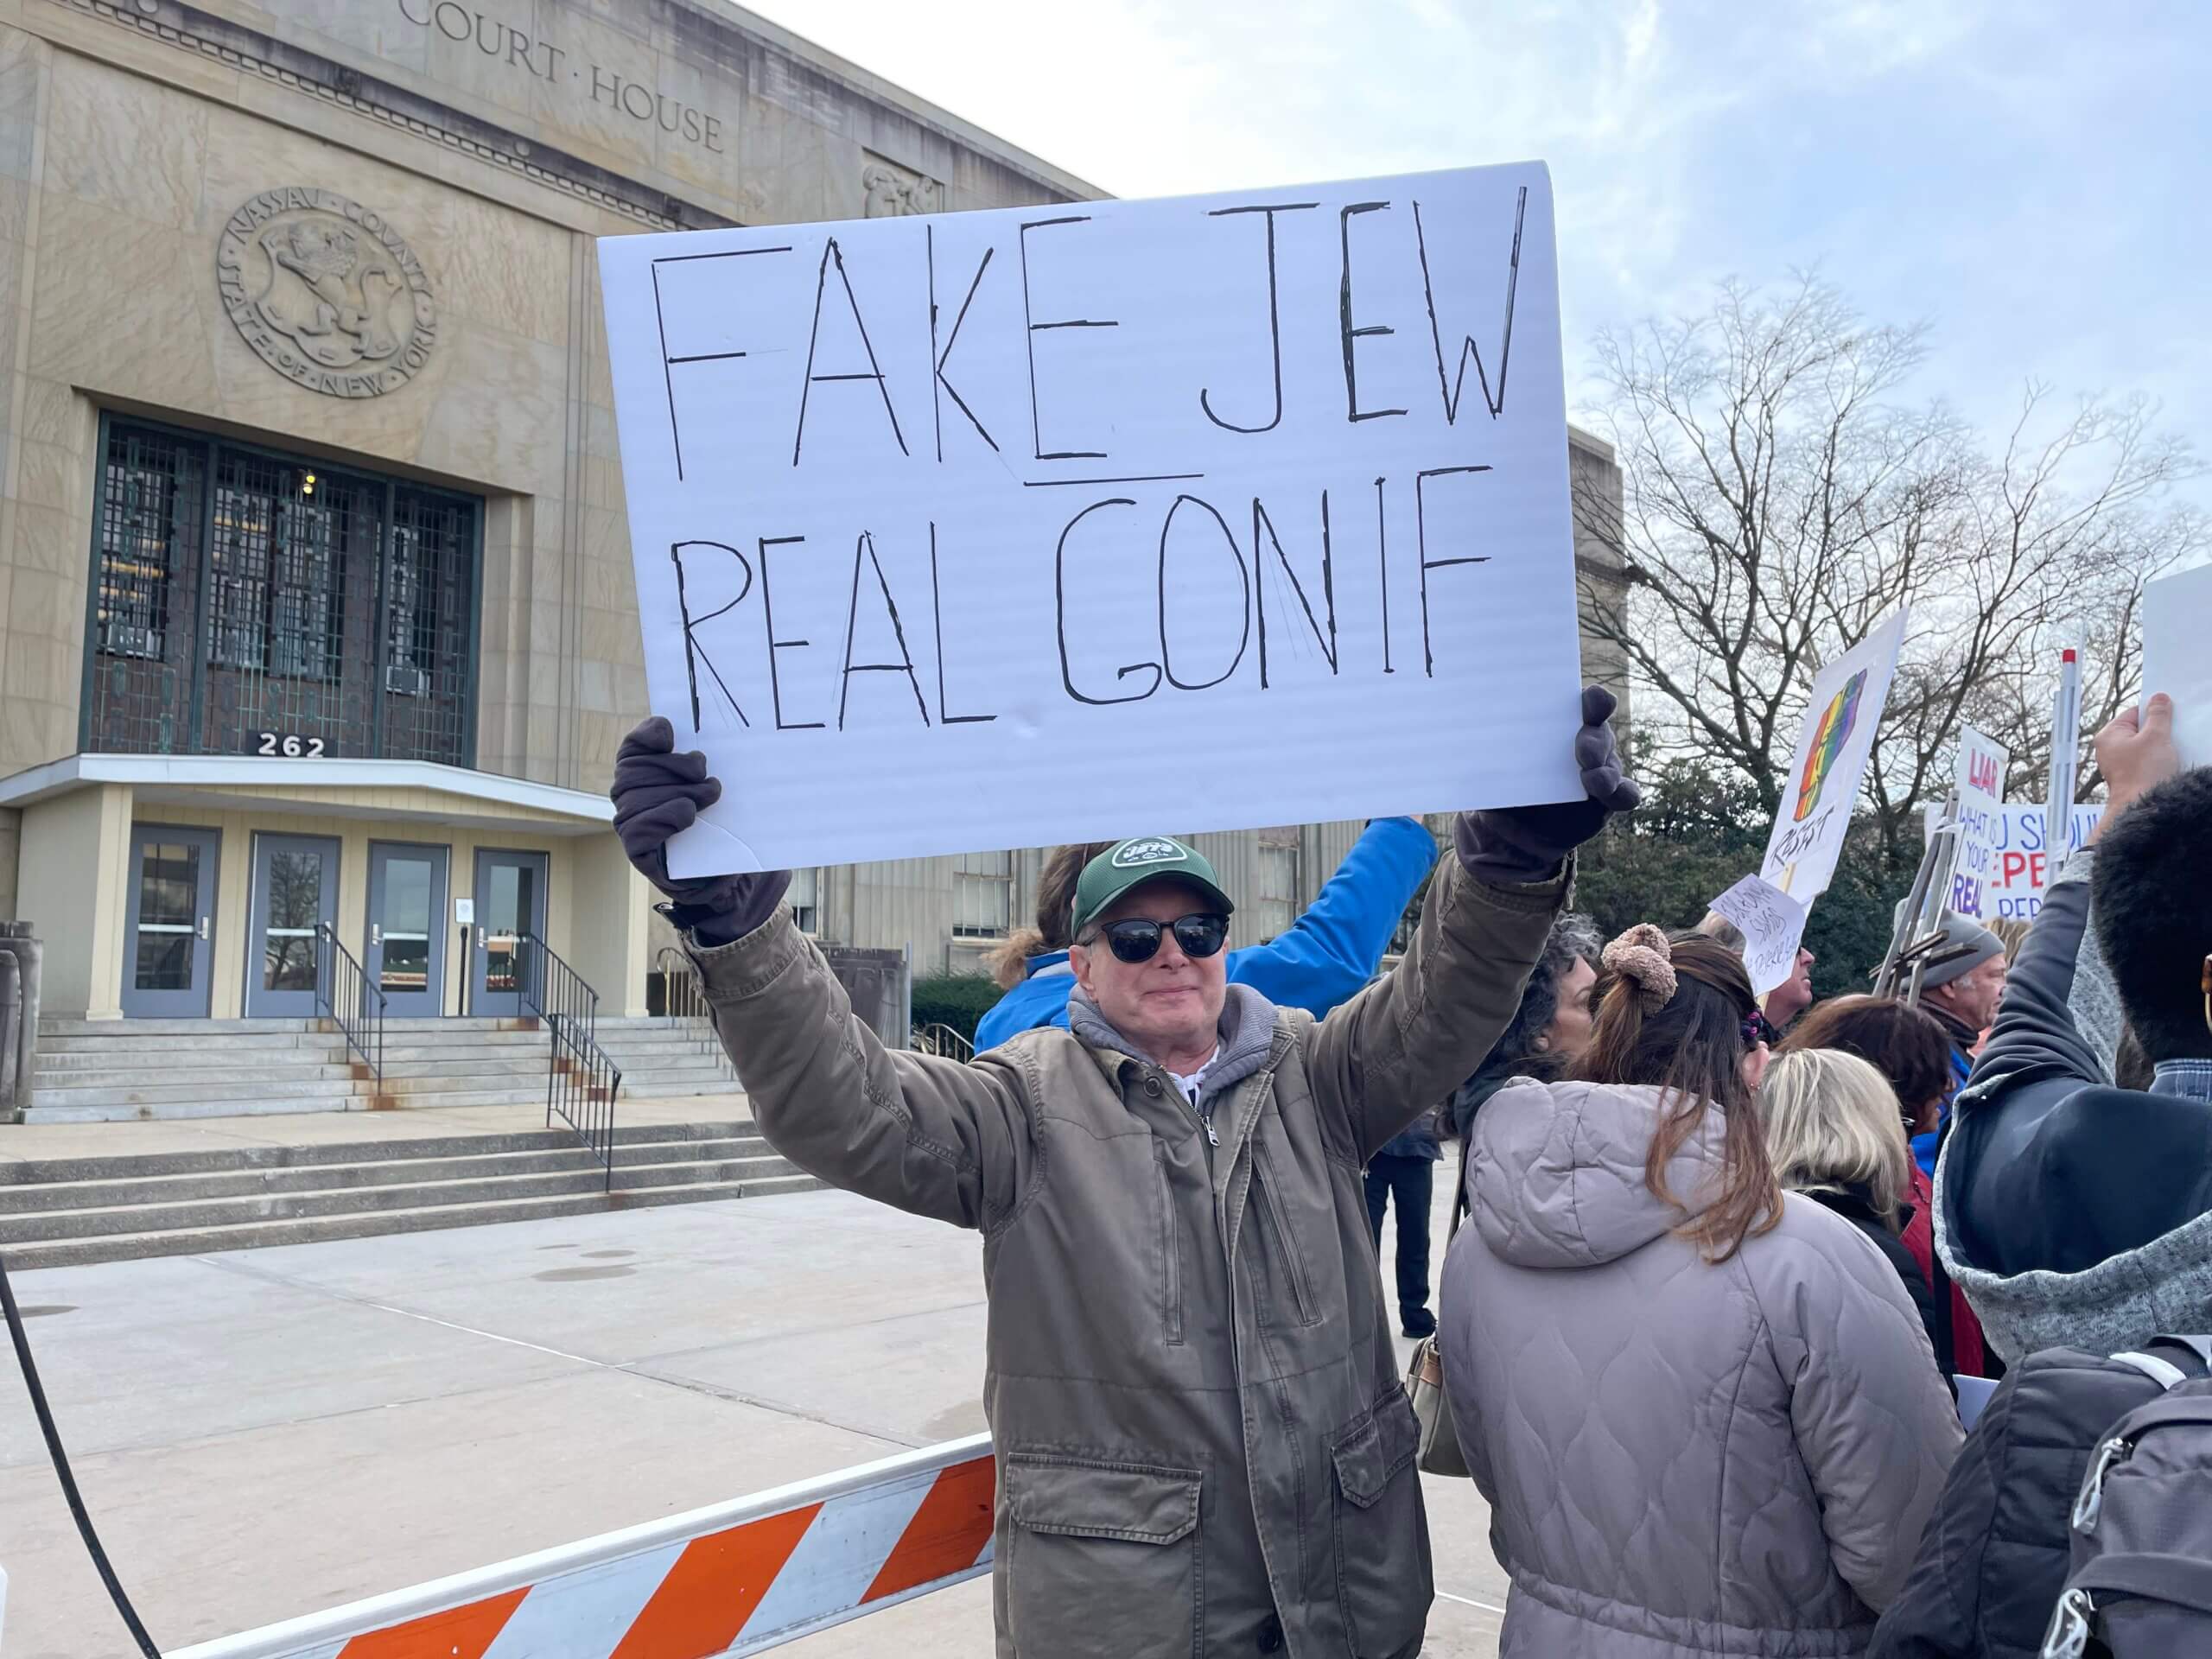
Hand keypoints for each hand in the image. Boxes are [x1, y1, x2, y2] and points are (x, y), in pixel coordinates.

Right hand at [612, 718, 789, 940]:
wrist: (731, 873)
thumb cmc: (722, 824)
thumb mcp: (716, 790)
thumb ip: (701, 764)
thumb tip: (695, 744)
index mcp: (645, 775)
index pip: (634, 748)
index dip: (647, 736)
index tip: (671, 734)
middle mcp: (631, 798)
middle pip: (634, 770)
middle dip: (673, 767)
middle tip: (706, 774)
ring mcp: (631, 825)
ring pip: (636, 799)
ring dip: (679, 792)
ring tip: (711, 795)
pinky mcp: (639, 853)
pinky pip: (637, 831)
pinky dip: (663, 818)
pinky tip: (688, 815)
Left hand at [1458, 685, 1641, 882]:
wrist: (1513, 834)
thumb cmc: (1502, 790)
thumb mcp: (1490, 775)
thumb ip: (1487, 762)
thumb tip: (1475, 751)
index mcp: (1559, 726)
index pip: (1585, 704)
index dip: (1592, 700)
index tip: (1588, 699)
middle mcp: (1585, 742)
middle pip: (1599, 733)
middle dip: (1593, 740)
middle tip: (1581, 751)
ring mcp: (1600, 770)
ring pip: (1611, 764)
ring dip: (1604, 770)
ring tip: (1591, 778)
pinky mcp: (1608, 800)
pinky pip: (1625, 795)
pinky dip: (1623, 794)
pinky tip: (1613, 794)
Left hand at [2092, 694, 2180, 832]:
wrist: (2144, 807)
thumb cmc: (2143, 773)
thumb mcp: (2156, 736)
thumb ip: (2158, 715)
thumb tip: (2159, 698)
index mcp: (2108, 735)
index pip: (2133, 713)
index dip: (2153, 712)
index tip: (2170, 713)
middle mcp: (2110, 749)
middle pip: (2139, 729)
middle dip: (2158, 729)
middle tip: (2173, 732)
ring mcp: (2119, 763)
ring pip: (2145, 745)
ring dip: (2160, 745)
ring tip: (2171, 748)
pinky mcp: (2131, 775)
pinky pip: (2146, 759)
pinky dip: (2158, 758)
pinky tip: (2169, 761)